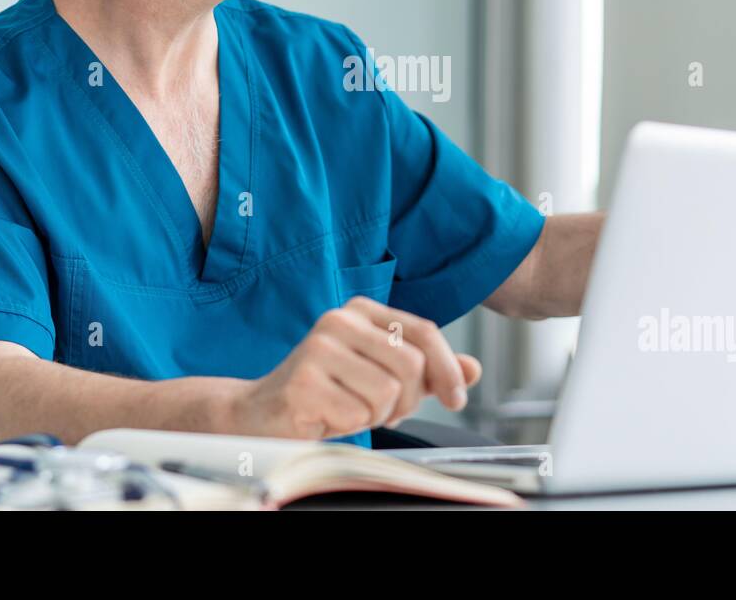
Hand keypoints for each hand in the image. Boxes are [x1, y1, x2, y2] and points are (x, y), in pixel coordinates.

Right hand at [238, 297, 481, 439]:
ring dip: (377, 414)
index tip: (457, 398)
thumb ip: (427, 370)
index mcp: (361, 310)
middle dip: (408, 399)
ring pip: (388, 391)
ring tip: (351, 409)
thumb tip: (473, 369)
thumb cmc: (327, 392)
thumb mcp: (382, 375)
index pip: (423, 331)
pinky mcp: (304, 381)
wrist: (262, 412)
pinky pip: (358, 413)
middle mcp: (339, 320)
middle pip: (411, 363)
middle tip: (385, 410)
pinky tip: (330, 416)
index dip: (448, 368)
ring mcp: (318, 347)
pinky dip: (352, 425)